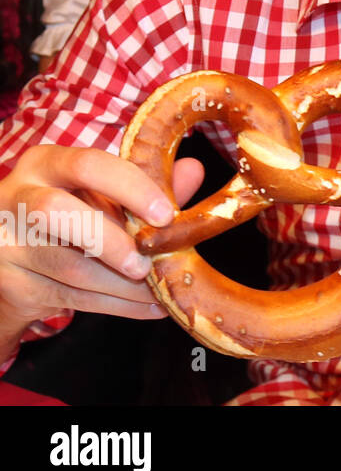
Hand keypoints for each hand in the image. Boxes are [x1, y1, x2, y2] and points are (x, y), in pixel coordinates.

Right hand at [0, 145, 203, 356]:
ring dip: (123, 286)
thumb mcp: (106, 193)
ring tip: (161, 292)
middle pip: (55, 212)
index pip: (86, 165)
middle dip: (110, 240)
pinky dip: (118, 305)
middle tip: (148, 263)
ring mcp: (8, 243)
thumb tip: (192, 170)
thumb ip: (146, 184)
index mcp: (47, 163)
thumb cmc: (74, 211)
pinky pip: (71, 298)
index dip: (130, 188)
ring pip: (67, 266)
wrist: (17, 254)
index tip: (166, 214)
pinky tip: (150, 307)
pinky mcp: (12, 283)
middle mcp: (17, 197)